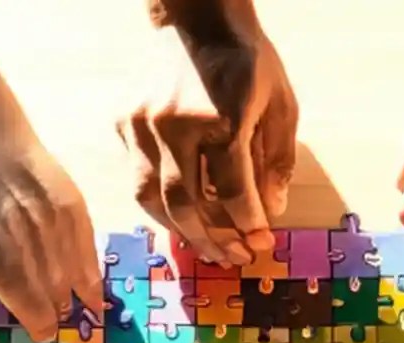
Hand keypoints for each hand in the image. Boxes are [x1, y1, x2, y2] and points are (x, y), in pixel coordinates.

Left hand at [0, 144, 103, 340]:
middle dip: (56, 306)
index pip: (23, 294)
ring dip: (76, 291)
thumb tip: (31, 300)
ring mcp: (51, 217)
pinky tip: (92, 284)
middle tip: (60, 319)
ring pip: (71, 266)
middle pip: (51, 284)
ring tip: (81, 306)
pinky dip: (90, 266)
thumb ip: (2, 268)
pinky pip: (86, 244)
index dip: (37, 317)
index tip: (44, 333)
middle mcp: (26, 234)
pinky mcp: (71, 202)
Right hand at [119, 5, 297, 264]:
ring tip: (203, 247)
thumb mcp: (280, 105)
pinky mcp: (123, 121)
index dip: (248, 223)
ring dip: (178, 229)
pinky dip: (157, 202)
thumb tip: (270, 212)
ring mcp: (142, 124)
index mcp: (222, 117)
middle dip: (211, 239)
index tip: (260, 243)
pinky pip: (137, 175)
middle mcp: (175, 123)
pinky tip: (179, 216)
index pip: (233, 189)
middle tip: (232, 258)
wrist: (197, 17)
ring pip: (150, 197)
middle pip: (185, 202)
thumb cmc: (246, 61)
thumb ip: (276, 160)